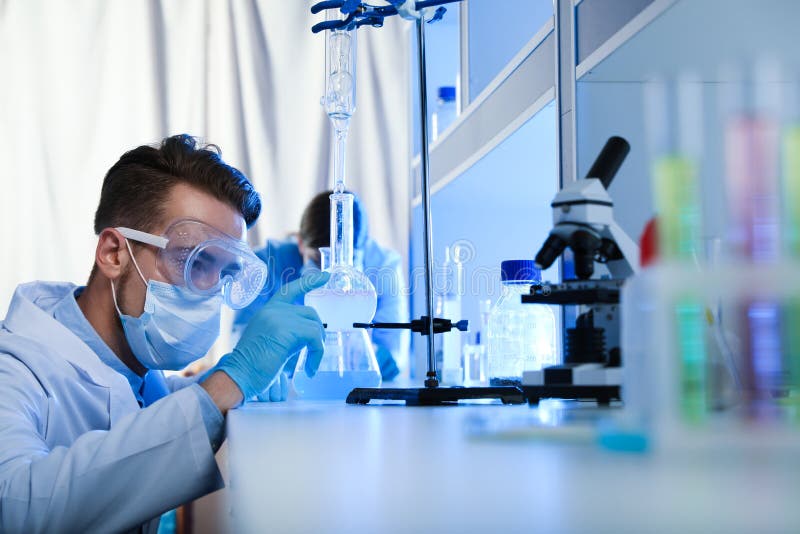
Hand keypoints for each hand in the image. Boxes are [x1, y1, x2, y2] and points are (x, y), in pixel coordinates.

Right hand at [211, 271, 328, 400]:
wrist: (239, 376)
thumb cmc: (253, 367)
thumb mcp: (270, 340)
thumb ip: (286, 330)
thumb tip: (311, 333)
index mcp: (268, 311)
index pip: (290, 290)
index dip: (309, 282)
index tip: (325, 276)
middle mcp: (273, 310)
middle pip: (309, 313)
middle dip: (317, 333)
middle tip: (315, 353)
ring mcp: (279, 317)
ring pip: (314, 325)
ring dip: (318, 347)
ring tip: (311, 366)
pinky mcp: (287, 329)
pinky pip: (315, 338)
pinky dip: (317, 355)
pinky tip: (310, 370)